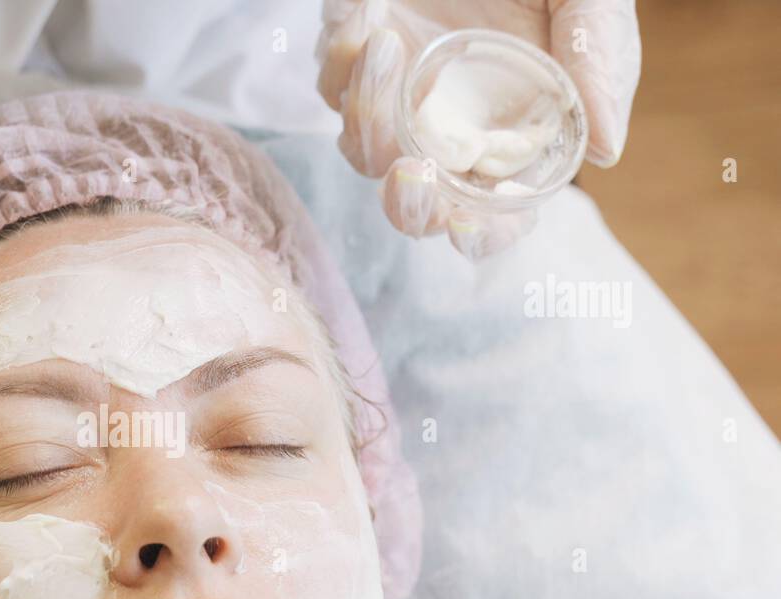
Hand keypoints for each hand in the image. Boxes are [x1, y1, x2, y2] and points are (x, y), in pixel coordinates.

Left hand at [315, 0, 640, 259]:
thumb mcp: (589, 0)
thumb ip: (599, 63)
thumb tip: (607, 152)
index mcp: (511, 136)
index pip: (494, 212)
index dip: (482, 232)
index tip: (467, 226)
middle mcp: (449, 129)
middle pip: (415, 204)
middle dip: (409, 205)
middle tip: (410, 171)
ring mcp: (397, 99)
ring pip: (361, 149)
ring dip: (368, 112)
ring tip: (384, 46)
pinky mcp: (355, 61)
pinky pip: (332, 82)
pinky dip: (342, 58)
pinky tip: (368, 14)